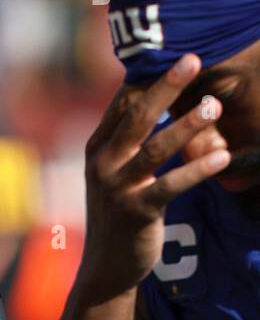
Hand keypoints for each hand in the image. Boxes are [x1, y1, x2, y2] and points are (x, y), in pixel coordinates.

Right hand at [76, 54, 229, 302]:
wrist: (107, 265)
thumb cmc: (118, 212)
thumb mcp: (115, 173)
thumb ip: (128, 142)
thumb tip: (152, 102)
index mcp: (98, 147)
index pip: (121, 104)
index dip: (146, 78)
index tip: (172, 55)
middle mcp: (102, 162)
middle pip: (136, 117)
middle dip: (165, 86)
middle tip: (192, 60)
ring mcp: (116, 186)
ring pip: (154, 148)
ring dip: (187, 125)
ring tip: (214, 105)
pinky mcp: (135, 211)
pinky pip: (170, 186)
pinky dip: (197, 170)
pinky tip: (221, 158)